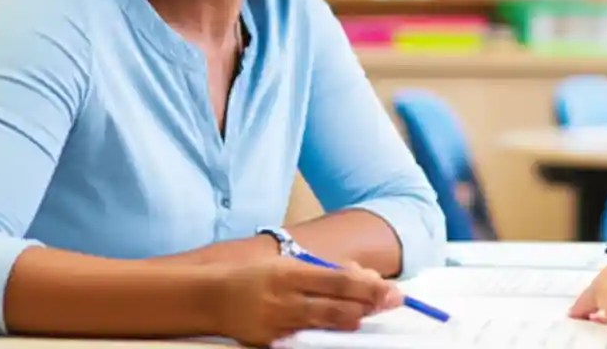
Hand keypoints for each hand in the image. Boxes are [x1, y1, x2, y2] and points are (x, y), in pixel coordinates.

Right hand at [213, 258, 402, 345]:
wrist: (212, 299)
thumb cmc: (256, 277)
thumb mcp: (288, 264)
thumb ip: (325, 272)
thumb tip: (364, 278)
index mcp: (290, 274)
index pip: (338, 282)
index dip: (369, 287)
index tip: (392, 289)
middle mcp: (286, 300)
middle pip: (338, 308)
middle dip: (370, 305)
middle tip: (394, 301)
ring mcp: (280, 326)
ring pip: (329, 327)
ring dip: (355, 320)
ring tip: (370, 313)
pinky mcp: (274, 344)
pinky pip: (311, 339)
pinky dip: (330, 332)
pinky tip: (345, 327)